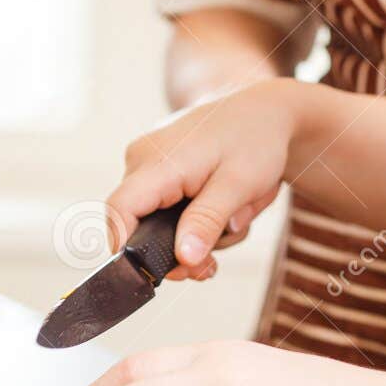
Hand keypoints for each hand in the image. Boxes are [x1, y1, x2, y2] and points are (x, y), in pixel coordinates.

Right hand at [109, 78, 299, 279]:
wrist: (267, 109)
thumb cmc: (255, 139)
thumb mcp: (239, 184)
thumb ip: (207, 222)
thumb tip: (183, 259)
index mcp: (156, 161)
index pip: (118, 212)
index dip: (127, 250)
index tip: (156, 276)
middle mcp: (142, 159)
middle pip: (138, 225)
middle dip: (179, 249)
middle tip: (212, 264)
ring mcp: (150, 162)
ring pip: (158, 222)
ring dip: (198, 233)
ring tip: (236, 215)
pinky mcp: (161, 168)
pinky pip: (168, 209)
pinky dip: (197, 218)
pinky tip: (225, 208)